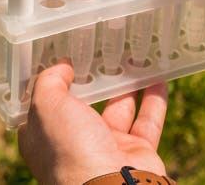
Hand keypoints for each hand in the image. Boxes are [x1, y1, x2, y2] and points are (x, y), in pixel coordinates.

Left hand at [18, 61, 168, 184]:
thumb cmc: (71, 152)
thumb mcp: (47, 107)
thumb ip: (49, 82)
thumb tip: (62, 67)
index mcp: (46, 138)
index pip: (45, 106)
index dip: (51, 82)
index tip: (60, 57)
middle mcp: (76, 144)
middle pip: (85, 105)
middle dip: (93, 80)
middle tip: (101, 51)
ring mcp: (108, 148)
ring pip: (119, 109)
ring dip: (127, 85)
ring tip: (133, 57)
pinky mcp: (138, 152)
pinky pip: (148, 121)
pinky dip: (155, 99)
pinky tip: (159, 77)